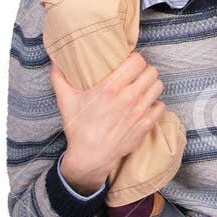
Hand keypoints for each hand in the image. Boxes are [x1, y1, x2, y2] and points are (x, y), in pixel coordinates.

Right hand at [53, 52, 165, 194]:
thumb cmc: (78, 128)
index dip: (134, 59)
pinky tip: (145, 104)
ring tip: (142, 87)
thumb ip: (59, 78)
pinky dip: (155, 103)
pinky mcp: (146, 125)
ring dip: (151, 84)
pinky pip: (160, 106)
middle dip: (144, 70)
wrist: (90, 157)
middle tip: (136, 74)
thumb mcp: (65, 101)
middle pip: (151, 71)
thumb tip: (56, 61)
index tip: (128, 61)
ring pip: (158, 86)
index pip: (137, 61)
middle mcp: (129, 98)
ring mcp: (140, 112)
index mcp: (110, 88)